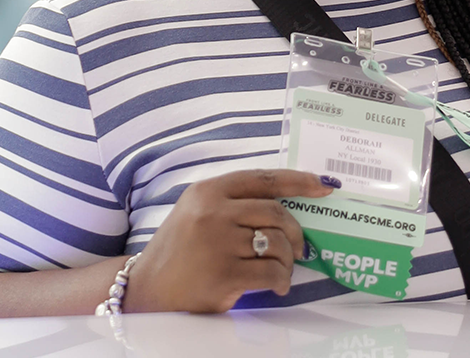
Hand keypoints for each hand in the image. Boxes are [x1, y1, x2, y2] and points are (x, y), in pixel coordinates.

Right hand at [124, 169, 334, 313]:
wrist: (147, 289)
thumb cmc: (180, 252)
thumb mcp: (197, 213)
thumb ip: (234, 204)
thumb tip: (286, 208)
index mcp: (207, 191)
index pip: (263, 179)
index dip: (298, 181)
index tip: (322, 185)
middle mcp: (212, 212)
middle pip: (276, 213)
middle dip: (295, 233)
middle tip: (298, 249)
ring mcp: (218, 242)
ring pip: (277, 244)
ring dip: (287, 261)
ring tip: (280, 271)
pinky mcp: (224, 273)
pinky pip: (271, 272)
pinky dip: (281, 280)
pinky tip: (276, 286)